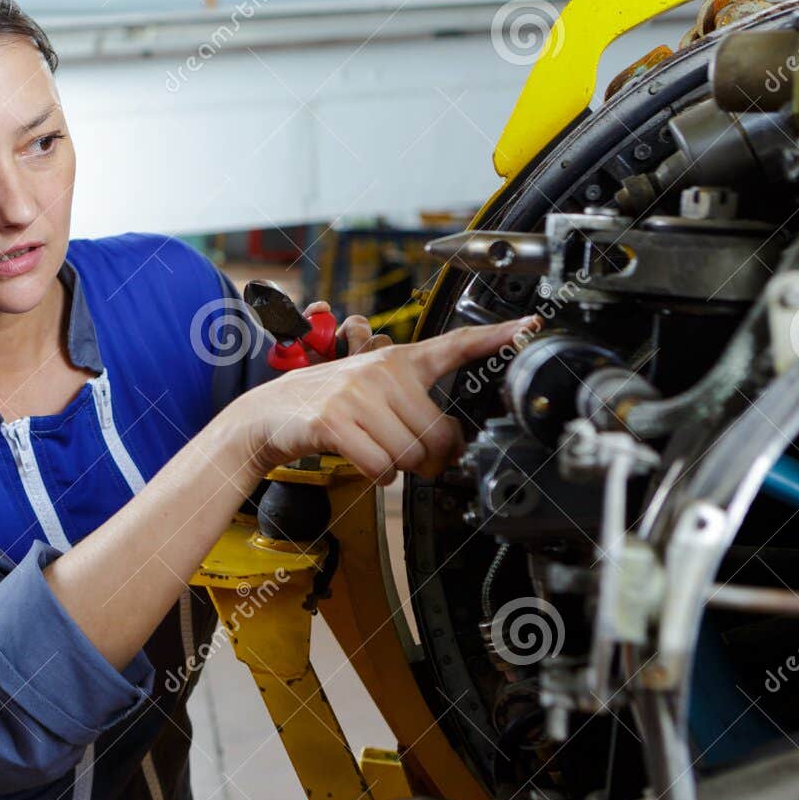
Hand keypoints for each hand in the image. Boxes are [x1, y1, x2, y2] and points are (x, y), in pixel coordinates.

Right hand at [235, 312, 537, 484]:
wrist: (268, 414)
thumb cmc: (327, 405)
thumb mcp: (371, 390)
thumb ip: (414, 408)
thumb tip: (451, 448)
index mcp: (399, 360)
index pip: (456, 344)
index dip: (497, 335)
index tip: (530, 324)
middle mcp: (382, 371)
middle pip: (437, 434)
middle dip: (431, 460)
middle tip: (419, 463)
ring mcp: (357, 395)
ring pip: (410, 455)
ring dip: (398, 469)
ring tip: (378, 454)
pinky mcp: (335, 421)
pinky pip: (380, 466)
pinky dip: (377, 475)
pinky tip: (365, 462)